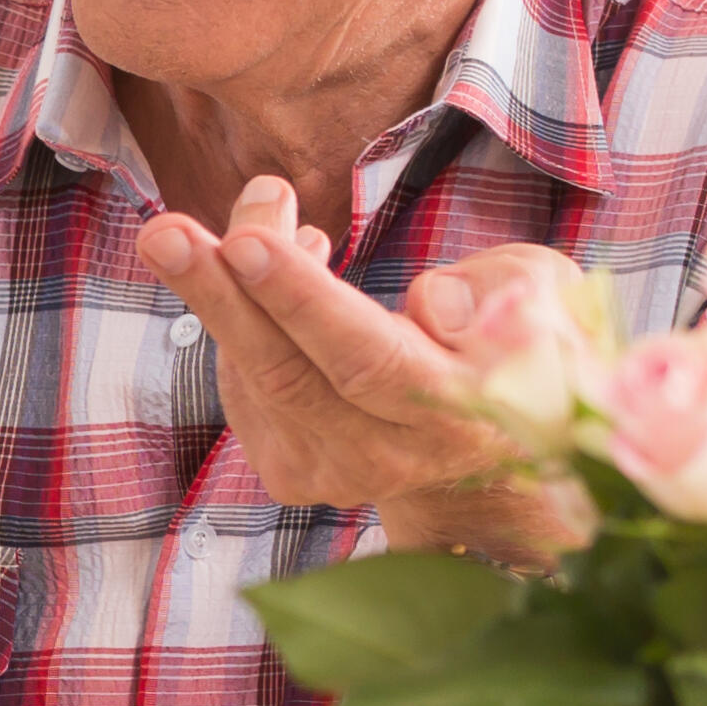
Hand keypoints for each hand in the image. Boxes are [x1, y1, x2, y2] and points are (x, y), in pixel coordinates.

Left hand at [131, 175, 577, 557]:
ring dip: (213, 294)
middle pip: (288, 375)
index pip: (368, 359)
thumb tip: (433, 302)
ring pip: (255, 376)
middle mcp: (390, 455)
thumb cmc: (518, 336)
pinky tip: (252, 269)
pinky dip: (238, 318)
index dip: (303, 301)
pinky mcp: (289, 471)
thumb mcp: (541, 295)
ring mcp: (332, 472)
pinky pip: (246, 385)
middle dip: (220, 296)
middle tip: (164, 233)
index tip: (247, 240)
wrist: (488, 441)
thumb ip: (502, 291)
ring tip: (182, 233)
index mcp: (461, 410)